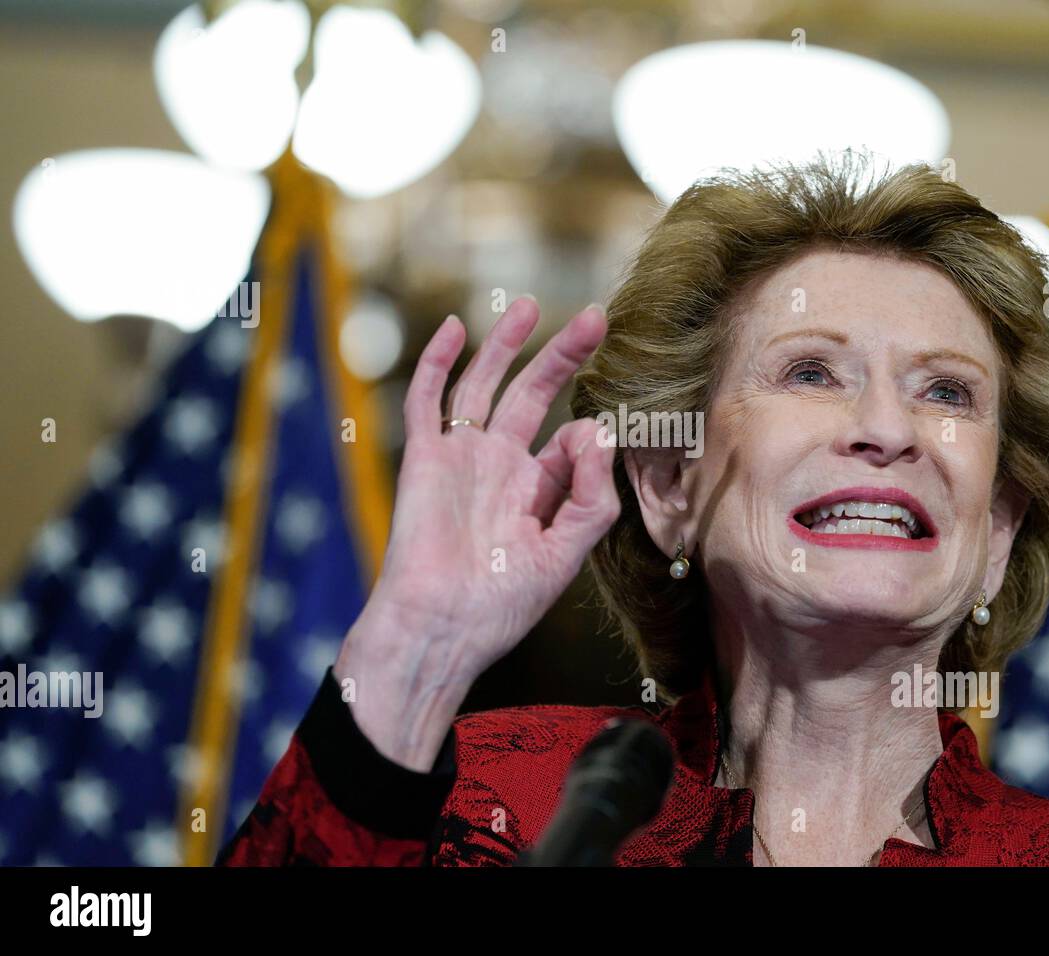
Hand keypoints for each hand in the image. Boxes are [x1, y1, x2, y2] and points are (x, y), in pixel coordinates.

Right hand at [335, 296, 619, 767]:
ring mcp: (461, 458)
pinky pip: (428, 401)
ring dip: (506, 344)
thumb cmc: (503, 604)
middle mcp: (500, 466)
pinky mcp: (425, 458)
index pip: (570, 439)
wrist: (442, 628)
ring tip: (531, 305)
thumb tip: (594, 428)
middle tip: (596, 317)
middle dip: (563, 355)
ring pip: (484, 385)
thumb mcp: (566, 553)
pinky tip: (454, 327)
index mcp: (536, 490)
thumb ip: (591, 496)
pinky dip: (437, 362)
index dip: (587, 438)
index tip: (586, 451)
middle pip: (533, 394)